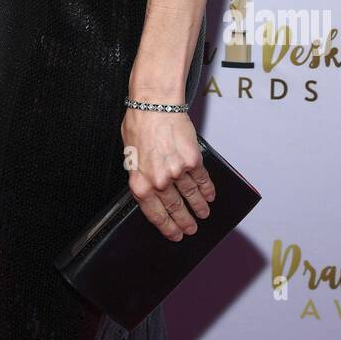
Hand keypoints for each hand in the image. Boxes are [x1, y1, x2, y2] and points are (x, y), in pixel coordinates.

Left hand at [120, 107, 214, 240]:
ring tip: (203, 215)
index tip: (174, 234)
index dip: (166, 227)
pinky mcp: (193, 161)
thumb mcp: (130, 154)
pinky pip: (202, 180)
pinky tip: (210, 196)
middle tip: (191, 229)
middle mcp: (159, 181)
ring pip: (191, 197)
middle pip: (174, 209)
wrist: (154, 104)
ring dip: (199, 208)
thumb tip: (148, 188)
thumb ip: (139, 174)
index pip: (154, 214)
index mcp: (140, 182)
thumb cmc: (138, 124)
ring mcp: (177, 172)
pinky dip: (208, 190)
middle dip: (184, 222)